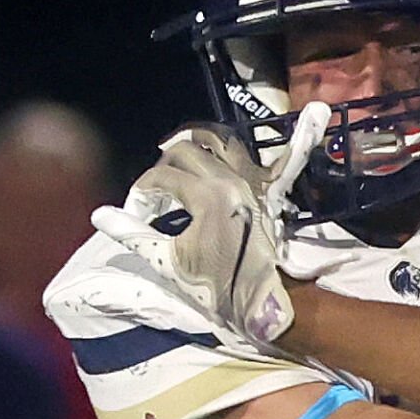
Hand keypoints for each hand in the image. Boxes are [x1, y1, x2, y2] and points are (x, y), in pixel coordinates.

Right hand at [89, 104, 330, 345]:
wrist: (264, 304)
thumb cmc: (216, 287)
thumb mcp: (167, 263)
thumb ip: (133, 234)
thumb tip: (99, 214)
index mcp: (205, 196)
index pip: (160, 178)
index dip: (141, 194)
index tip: (135, 216)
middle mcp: (232, 180)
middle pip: (186, 150)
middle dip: (164, 166)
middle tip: (157, 192)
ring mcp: (255, 183)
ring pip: (225, 142)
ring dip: (202, 142)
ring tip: (185, 153)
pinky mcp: (272, 193)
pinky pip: (289, 160)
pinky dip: (302, 138)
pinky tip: (320, 113)